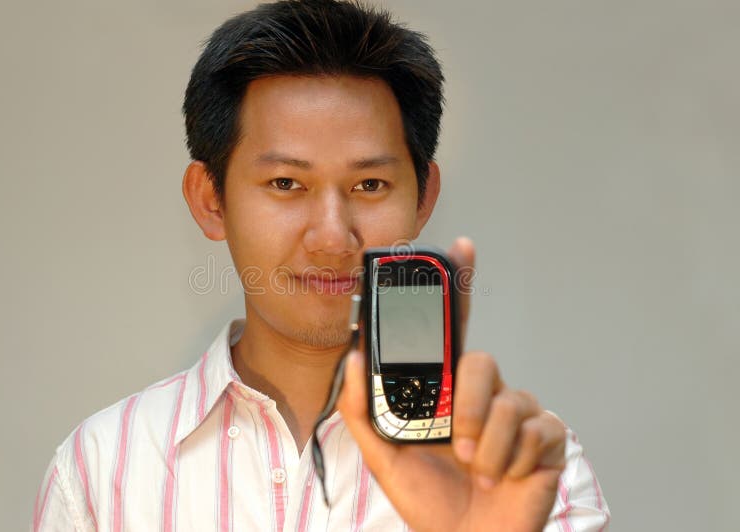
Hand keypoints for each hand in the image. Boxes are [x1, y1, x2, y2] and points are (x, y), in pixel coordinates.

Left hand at [336, 237, 566, 531]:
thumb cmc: (428, 498)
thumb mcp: (382, 454)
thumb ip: (362, 407)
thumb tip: (353, 357)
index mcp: (446, 389)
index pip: (451, 329)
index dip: (457, 287)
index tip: (459, 246)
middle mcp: (483, 394)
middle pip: (482, 361)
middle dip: (467, 402)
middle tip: (454, 440)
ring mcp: (517, 414)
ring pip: (507, 399)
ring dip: (485, 443)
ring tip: (475, 469)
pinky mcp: (546, 438)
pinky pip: (534, 430)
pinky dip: (510, 460)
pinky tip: (503, 477)